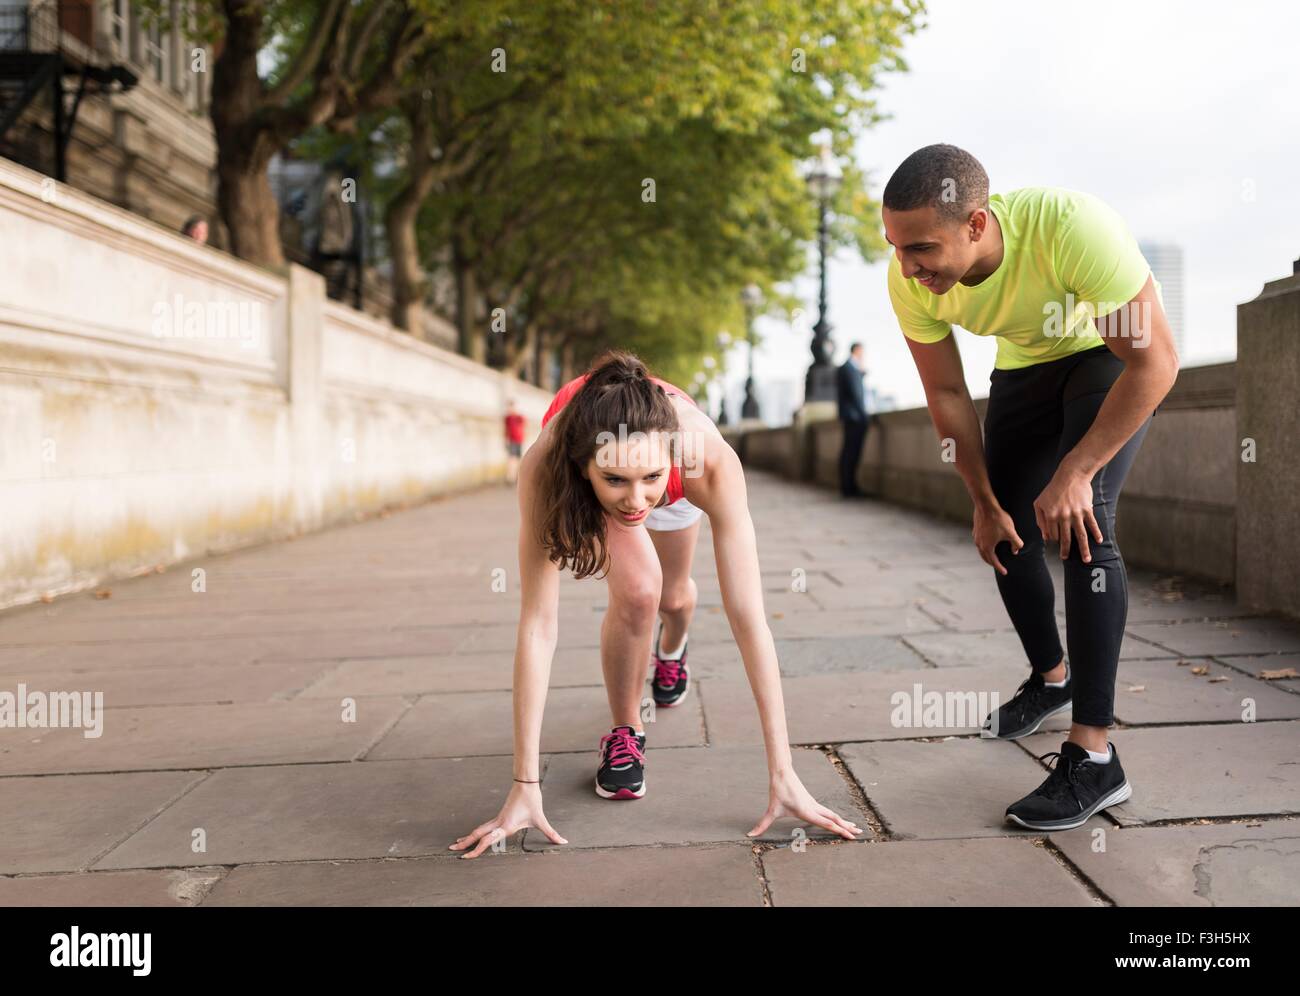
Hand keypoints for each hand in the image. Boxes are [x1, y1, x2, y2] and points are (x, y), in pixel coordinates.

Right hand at [449, 782, 565, 858]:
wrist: (526, 783)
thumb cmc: (532, 800)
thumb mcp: (541, 819)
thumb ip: (551, 833)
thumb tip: (563, 842)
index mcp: (505, 826)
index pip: (487, 840)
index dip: (477, 849)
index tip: (467, 857)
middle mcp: (498, 823)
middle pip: (477, 834)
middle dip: (465, 843)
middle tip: (452, 850)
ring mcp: (497, 819)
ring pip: (479, 829)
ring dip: (468, 837)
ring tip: (457, 844)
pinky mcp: (499, 816)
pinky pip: (484, 826)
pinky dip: (476, 832)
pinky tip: (472, 835)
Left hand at [747, 768, 862, 840]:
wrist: (782, 773)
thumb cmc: (778, 791)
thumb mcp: (771, 810)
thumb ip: (762, 825)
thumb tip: (750, 835)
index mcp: (807, 811)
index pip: (826, 823)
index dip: (839, 830)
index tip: (850, 836)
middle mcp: (814, 808)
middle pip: (834, 819)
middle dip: (847, 827)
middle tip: (860, 834)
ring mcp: (814, 804)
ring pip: (833, 814)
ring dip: (844, 821)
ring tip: (855, 828)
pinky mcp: (812, 802)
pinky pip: (828, 811)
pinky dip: (836, 817)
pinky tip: (839, 820)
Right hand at [972, 501, 1022, 574]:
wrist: (985, 505)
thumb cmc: (998, 519)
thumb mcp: (1011, 532)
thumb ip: (1016, 543)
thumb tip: (1016, 551)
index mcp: (987, 547)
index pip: (994, 562)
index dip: (1000, 568)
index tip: (1005, 572)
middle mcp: (979, 544)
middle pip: (985, 558)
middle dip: (992, 563)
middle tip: (998, 566)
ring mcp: (976, 537)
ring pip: (981, 550)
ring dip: (987, 555)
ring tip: (993, 556)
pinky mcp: (975, 530)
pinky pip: (979, 543)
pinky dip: (984, 547)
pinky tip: (988, 542)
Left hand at [1033, 465, 1102, 562]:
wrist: (1071, 475)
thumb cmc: (1053, 489)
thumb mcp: (1039, 503)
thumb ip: (1040, 520)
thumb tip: (1045, 537)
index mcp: (1050, 515)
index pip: (1052, 535)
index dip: (1054, 539)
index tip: (1057, 542)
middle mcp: (1063, 516)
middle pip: (1065, 539)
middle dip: (1066, 551)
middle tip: (1066, 558)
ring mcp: (1076, 514)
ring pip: (1080, 535)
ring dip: (1083, 549)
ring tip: (1086, 560)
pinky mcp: (1086, 510)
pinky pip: (1092, 524)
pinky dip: (1096, 533)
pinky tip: (1099, 541)